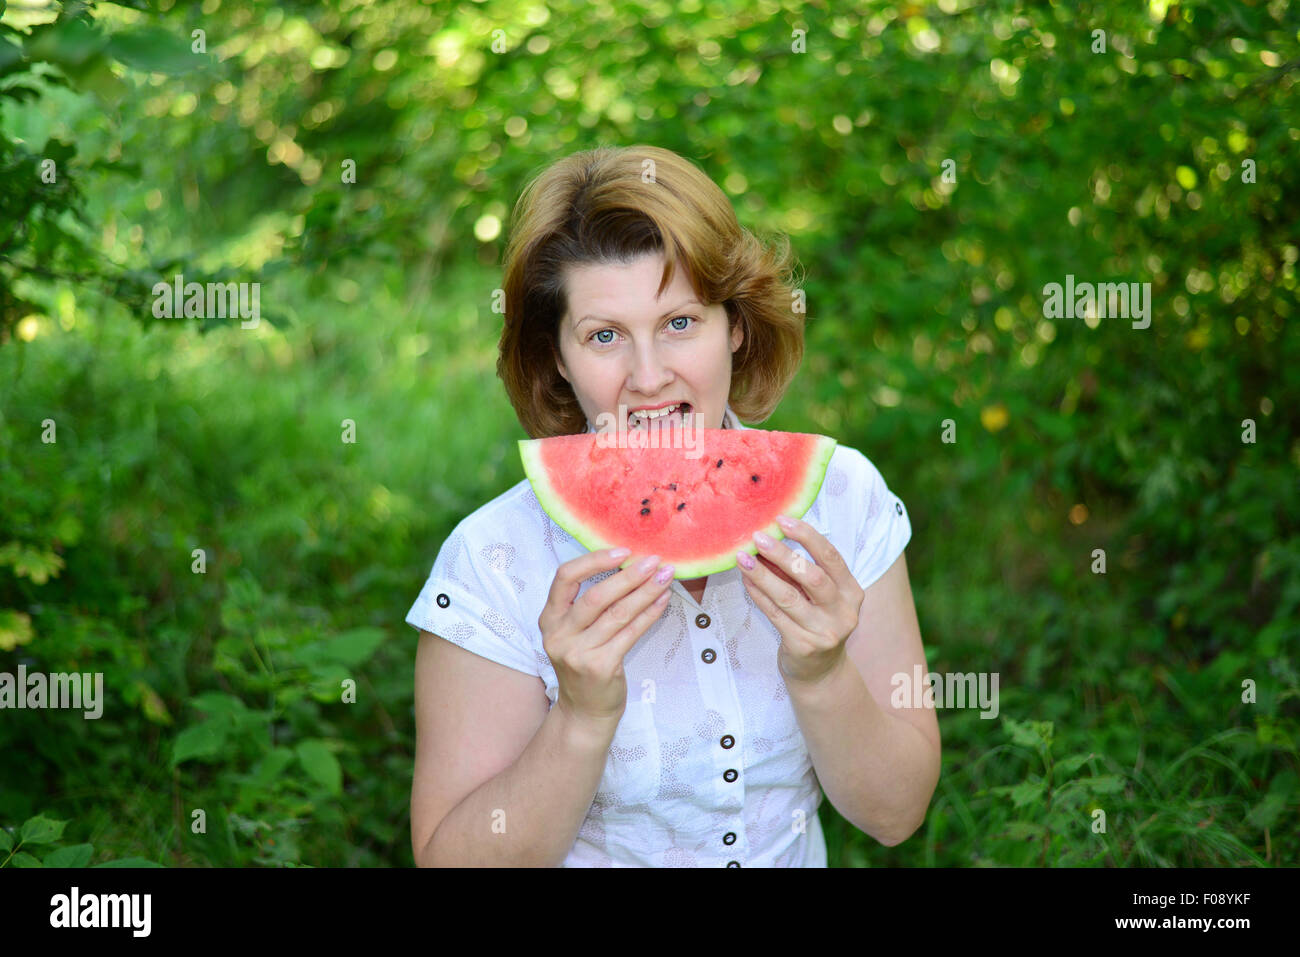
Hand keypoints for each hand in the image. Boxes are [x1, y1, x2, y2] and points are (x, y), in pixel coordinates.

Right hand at [538, 548, 673, 730]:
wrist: (584, 711)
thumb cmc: (585, 663)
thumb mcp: (574, 632)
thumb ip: (590, 604)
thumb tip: (629, 566)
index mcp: (550, 619)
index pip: (565, 577)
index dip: (594, 561)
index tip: (622, 551)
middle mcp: (559, 635)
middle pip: (596, 596)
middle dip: (629, 576)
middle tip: (654, 561)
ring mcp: (578, 653)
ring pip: (617, 614)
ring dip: (645, 592)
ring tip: (665, 577)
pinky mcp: (600, 667)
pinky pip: (630, 633)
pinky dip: (649, 614)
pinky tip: (662, 601)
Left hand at [736, 515, 864, 685]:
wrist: (820, 672)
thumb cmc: (817, 622)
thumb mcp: (820, 597)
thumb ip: (804, 571)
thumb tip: (771, 536)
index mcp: (852, 592)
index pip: (831, 557)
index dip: (807, 536)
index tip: (783, 520)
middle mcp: (843, 612)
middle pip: (812, 576)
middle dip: (782, 554)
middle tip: (758, 538)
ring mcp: (824, 632)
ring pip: (788, 597)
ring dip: (762, 575)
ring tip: (742, 558)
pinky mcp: (803, 646)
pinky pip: (775, 615)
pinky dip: (758, 595)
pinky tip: (746, 581)